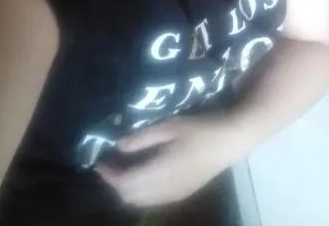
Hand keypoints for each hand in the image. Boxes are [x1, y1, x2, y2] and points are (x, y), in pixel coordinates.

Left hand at [95, 115, 229, 206]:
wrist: (229, 142)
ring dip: (128, 189)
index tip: (99, 162)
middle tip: (110, 164)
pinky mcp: (183, 194)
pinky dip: (141, 191)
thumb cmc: (199, 128)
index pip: (125, 183)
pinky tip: (143, 173)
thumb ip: (142, 138)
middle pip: (130, 197)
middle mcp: (166, 190)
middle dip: (116, 183)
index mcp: (161, 172)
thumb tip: (118, 145)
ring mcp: (175, 195)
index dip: (109, 175)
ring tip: (124, 167)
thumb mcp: (169, 126)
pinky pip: (154, 200)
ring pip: (141, 201)